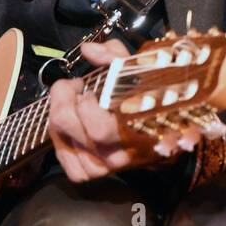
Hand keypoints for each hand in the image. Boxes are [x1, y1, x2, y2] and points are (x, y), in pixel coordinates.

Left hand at [47, 39, 177, 183]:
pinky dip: (60, 140)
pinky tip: (72, 128)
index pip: (98, 126)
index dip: (83, 100)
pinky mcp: (90, 174)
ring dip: (59, 116)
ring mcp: (103, 167)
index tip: (86, 85)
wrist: (165, 136)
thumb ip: (114, 56)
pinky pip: (63, 159)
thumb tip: (88, 50)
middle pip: (66, 124)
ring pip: (59, 139)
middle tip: (73, 87)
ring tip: (73, 105)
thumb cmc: (152, 99)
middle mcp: (118, 155)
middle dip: (62, 97)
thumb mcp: (140, 70)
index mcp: (135, 130)